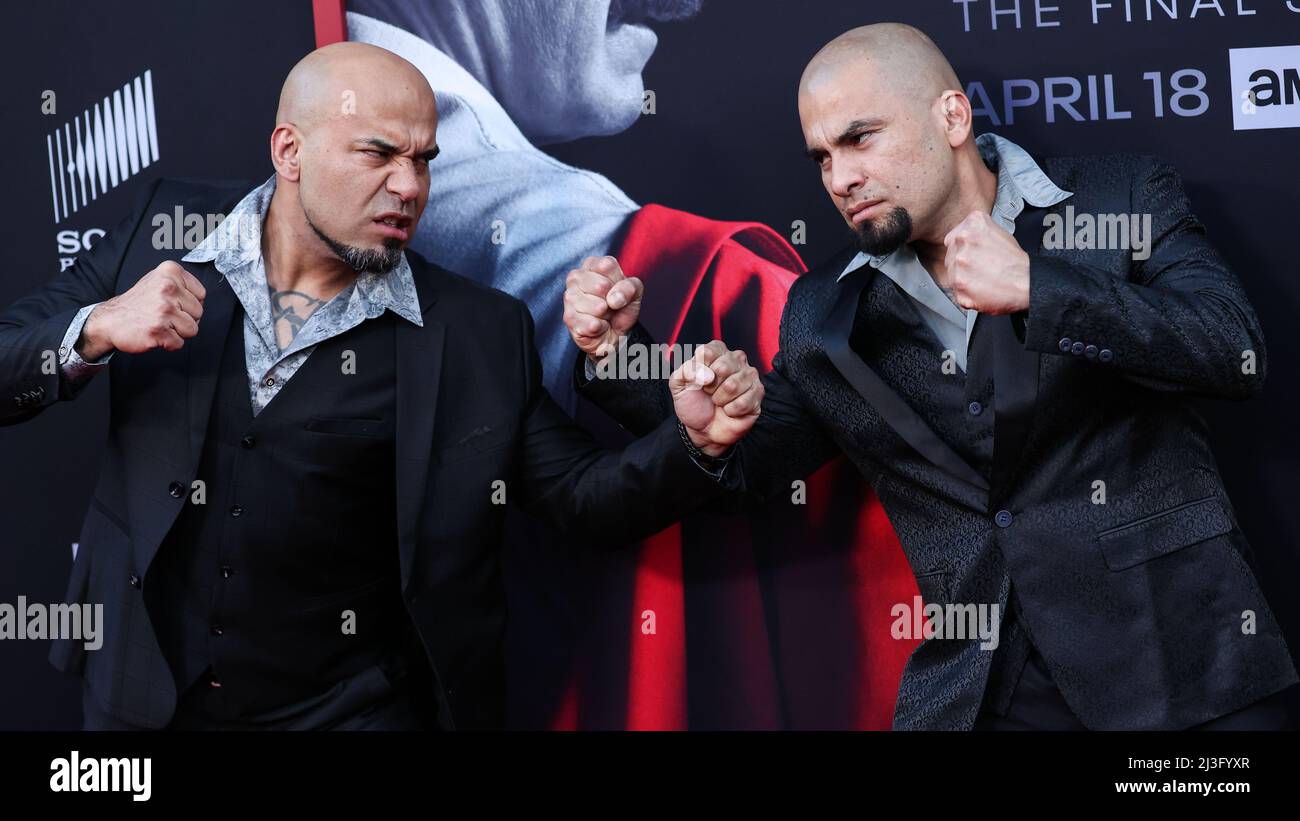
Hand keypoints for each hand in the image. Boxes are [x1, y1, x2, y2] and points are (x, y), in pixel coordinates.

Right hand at [79, 261, 205, 358]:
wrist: (109, 320)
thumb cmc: (138, 303)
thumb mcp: (159, 281)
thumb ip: (182, 285)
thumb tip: (202, 299)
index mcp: (170, 271)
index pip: (201, 294)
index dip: (189, 304)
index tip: (173, 304)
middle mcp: (168, 287)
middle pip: (199, 313)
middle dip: (184, 318)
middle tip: (163, 316)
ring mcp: (163, 309)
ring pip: (192, 329)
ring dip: (177, 332)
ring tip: (160, 324)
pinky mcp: (158, 330)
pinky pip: (179, 343)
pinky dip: (168, 344)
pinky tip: (154, 333)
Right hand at [563, 255, 642, 361]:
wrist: (613, 333)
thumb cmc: (621, 308)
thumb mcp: (634, 292)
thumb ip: (630, 287)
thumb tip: (614, 299)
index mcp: (592, 264)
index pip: (607, 265)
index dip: (618, 281)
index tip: (617, 288)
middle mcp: (576, 277)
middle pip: (601, 286)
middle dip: (612, 300)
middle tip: (610, 304)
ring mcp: (570, 297)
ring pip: (597, 307)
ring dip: (606, 315)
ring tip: (603, 315)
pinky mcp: (569, 318)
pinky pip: (592, 323)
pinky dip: (601, 327)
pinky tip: (598, 325)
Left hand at [669, 341, 762, 456]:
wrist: (703, 428)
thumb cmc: (693, 403)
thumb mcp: (678, 385)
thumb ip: (684, 372)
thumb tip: (706, 375)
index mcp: (716, 351)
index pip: (708, 352)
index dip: (699, 371)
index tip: (697, 381)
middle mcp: (736, 359)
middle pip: (722, 368)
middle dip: (710, 387)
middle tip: (709, 392)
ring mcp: (749, 375)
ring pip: (733, 386)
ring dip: (720, 400)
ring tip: (719, 401)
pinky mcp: (758, 393)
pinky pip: (742, 402)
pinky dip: (731, 410)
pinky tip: (730, 410)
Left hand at [943, 211, 1029, 314]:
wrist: (1028, 282)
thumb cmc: (1015, 261)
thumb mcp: (997, 232)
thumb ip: (975, 233)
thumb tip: (961, 238)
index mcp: (971, 226)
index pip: (952, 240)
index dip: (961, 250)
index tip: (971, 256)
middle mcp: (962, 243)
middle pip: (950, 258)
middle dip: (963, 265)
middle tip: (981, 269)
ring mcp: (959, 265)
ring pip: (952, 276)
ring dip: (965, 280)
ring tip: (984, 279)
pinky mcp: (960, 287)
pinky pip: (957, 293)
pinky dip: (968, 295)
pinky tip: (982, 288)